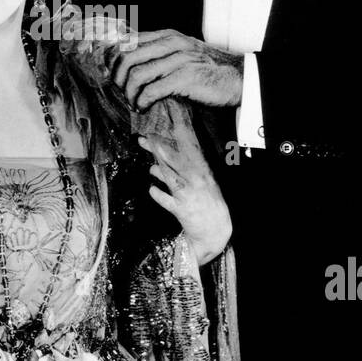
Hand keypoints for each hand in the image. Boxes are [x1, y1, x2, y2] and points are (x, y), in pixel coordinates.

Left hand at [114, 29, 243, 109]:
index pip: (129, 40)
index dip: (114, 58)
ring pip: (136, 74)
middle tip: (122, 91)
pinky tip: (143, 107)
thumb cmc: (210, 70)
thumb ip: (161, 54)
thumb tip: (132, 63)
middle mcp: (172, 44)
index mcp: (168, 36)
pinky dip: (142, 101)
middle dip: (118, 77)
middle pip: (127, 56)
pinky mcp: (185, 78)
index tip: (113, 74)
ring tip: (133, 102)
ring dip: (129, 93)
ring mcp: (178, 60)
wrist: (240, 78)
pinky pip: (151, 90)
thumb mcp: (183, 53)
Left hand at [140, 109, 230, 265]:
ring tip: (150, 166)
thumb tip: (161, 161)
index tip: (163, 129)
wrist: (216, 232)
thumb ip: (183, 171)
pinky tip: (151, 190)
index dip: (174, 138)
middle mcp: (196, 181)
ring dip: (158, 170)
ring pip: (172, 178)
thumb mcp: (202, 183)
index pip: (187, 150)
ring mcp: (189, 195)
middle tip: (145, 140)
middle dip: (159, 149)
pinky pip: (166, 200)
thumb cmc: (207, 205)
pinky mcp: (182, 209)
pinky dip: (158, 194)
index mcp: (202, 172)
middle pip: (175, 161)